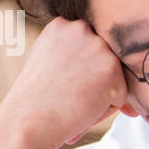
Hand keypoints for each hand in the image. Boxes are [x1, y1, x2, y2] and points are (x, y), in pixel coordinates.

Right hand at [0, 17, 137, 148]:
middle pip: (104, 60)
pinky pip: (121, 96)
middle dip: (92, 81)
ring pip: (114, 78)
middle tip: (66, 94)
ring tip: (71, 101)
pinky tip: (80, 108)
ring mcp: (99, 48)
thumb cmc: (33, 101)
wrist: (27, 122)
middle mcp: (82, 29)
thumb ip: (69, 54)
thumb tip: (96, 63)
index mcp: (63, 25)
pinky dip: (105, 109)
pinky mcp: (113, 71)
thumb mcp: (45, 62)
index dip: (81, 71)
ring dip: (99, 95)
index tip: (64, 82)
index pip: (89, 48)